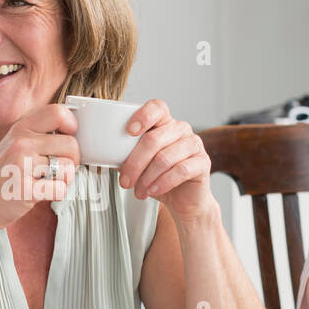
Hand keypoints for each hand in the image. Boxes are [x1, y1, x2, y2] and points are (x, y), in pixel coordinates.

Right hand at [0, 103, 79, 235]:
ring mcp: (22, 165)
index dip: (71, 126)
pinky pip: (61, 189)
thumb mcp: (13, 145)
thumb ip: (37, 136)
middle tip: (62, 167)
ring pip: (68, 167)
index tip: (69, 137)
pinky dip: (57, 193)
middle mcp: (21, 143)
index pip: (58, 112)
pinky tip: (43, 193)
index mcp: (20, 129)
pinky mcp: (26, 189)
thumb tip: (73, 133)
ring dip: (65, 178)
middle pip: (71, 143)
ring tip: (50, 181)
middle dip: (73, 159)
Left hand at [117, 99, 213, 222]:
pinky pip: (181, 170)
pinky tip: (154, 191)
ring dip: (147, 177)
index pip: (156, 108)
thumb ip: (125, 155)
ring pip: (165, 157)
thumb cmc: (159, 178)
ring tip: (139, 191)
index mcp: (164, 123)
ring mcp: (194, 144)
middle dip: (135, 163)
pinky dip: (163, 182)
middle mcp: (180, 129)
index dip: (142, 116)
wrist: (183, 200)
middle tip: (125, 181)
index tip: (129, 131)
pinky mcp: (203, 162)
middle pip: (154, 139)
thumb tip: (104, 154)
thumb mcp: (139, 165)